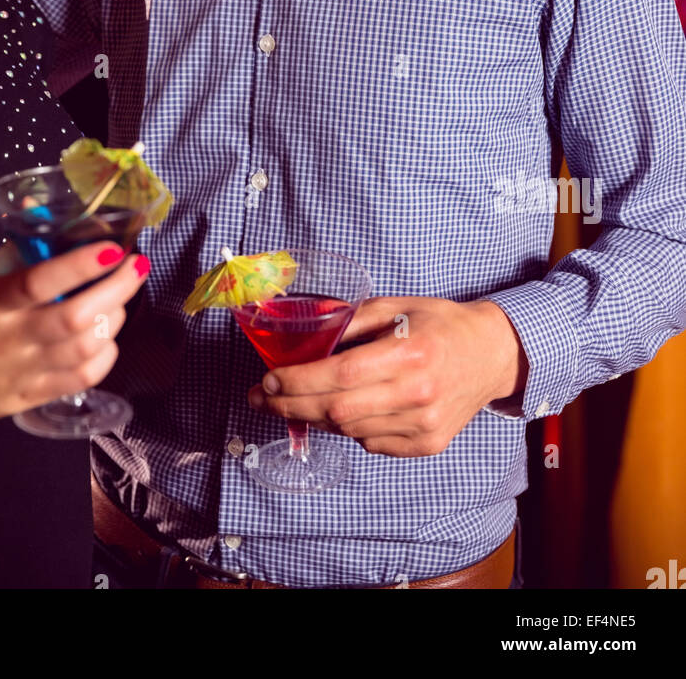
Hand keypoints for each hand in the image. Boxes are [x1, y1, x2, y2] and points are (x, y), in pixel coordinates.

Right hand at [0, 241, 149, 451]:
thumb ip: (15, 251)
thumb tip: (42, 209)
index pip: (39, 281)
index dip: (80, 264)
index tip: (113, 248)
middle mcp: (11, 338)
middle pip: (74, 317)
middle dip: (116, 289)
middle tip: (137, 266)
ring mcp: (25, 371)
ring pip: (85, 348)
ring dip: (114, 319)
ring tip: (120, 298)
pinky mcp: (35, 397)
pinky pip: (83, 378)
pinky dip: (106, 356)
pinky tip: (106, 337)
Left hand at [247, 296, 527, 457]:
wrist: (490, 354)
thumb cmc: (440, 324)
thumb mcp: (395, 306)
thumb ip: (350, 322)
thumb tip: (304, 338)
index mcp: (410, 354)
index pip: (341, 375)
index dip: (299, 381)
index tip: (269, 378)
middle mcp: (418, 395)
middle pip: (338, 411)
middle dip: (291, 405)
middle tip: (262, 397)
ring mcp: (424, 426)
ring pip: (350, 431)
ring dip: (314, 418)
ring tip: (292, 402)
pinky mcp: (427, 445)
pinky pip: (371, 443)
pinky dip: (348, 428)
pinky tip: (339, 410)